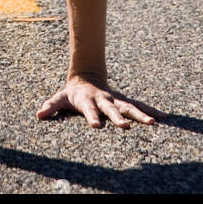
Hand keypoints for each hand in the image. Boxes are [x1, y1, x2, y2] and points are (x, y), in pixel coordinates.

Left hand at [37, 76, 160, 128]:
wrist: (87, 76)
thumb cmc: (73, 93)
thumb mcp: (60, 98)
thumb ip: (51, 106)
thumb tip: (38, 115)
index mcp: (88, 101)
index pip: (90, 110)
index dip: (92, 117)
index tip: (96, 126)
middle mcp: (104, 100)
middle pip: (112, 109)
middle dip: (118, 118)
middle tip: (126, 127)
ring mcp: (115, 100)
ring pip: (130, 106)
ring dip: (141, 114)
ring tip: (154, 123)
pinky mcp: (124, 101)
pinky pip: (139, 105)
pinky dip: (151, 110)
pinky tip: (164, 117)